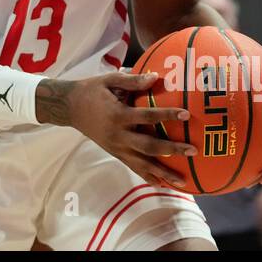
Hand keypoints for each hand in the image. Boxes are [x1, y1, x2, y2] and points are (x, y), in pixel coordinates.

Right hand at [41, 70, 195, 188]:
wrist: (69, 107)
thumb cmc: (92, 90)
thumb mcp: (110, 80)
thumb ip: (133, 81)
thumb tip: (156, 77)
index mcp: (118, 115)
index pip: (147, 116)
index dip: (167, 115)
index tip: (186, 114)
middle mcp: (118, 135)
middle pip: (149, 146)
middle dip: (172, 149)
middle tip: (192, 150)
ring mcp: (116, 147)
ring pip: (143, 164)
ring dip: (163, 172)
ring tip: (183, 181)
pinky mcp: (115, 153)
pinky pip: (134, 168)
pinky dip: (148, 177)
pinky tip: (163, 184)